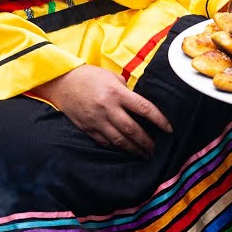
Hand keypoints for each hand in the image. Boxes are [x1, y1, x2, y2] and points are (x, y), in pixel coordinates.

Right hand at [32, 65, 171, 157]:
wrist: (62, 82)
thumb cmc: (90, 76)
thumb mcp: (112, 77)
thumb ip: (127, 91)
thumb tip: (140, 105)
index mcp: (117, 92)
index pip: (144, 109)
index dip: (159, 120)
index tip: (169, 129)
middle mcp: (107, 108)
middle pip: (132, 129)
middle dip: (147, 142)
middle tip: (156, 148)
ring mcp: (96, 120)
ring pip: (119, 140)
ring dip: (134, 149)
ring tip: (144, 154)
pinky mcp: (88, 129)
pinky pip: (105, 142)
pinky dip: (118, 148)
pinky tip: (126, 151)